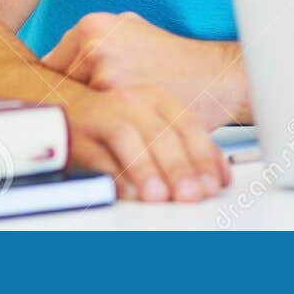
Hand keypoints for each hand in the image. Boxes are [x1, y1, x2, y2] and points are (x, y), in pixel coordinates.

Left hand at [41, 11, 250, 129]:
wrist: (216, 76)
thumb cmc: (177, 58)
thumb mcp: (133, 30)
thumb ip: (96, 41)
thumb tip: (60, 58)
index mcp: (92, 26)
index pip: (50, 65)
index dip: (58, 88)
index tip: (63, 102)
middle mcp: (93, 46)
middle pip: (55, 88)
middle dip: (66, 106)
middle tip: (77, 120)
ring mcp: (103, 74)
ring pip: (72, 109)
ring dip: (79, 122)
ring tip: (94, 129)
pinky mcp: (117, 102)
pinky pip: (92, 126)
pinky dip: (98, 134)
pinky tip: (110, 137)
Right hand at [63, 83, 229, 201]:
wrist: (73, 107)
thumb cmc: (122, 121)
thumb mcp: (160, 125)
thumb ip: (190, 148)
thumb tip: (220, 178)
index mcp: (158, 98)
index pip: (187, 126)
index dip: (202, 157)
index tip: (211, 185)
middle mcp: (132, 102)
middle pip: (160, 133)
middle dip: (178, 167)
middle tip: (190, 195)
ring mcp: (103, 114)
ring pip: (127, 138)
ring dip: (145, 169)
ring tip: (158, 195)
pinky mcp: (77, 133)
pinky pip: (95, 153)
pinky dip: (112, 174)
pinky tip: (127, 192)